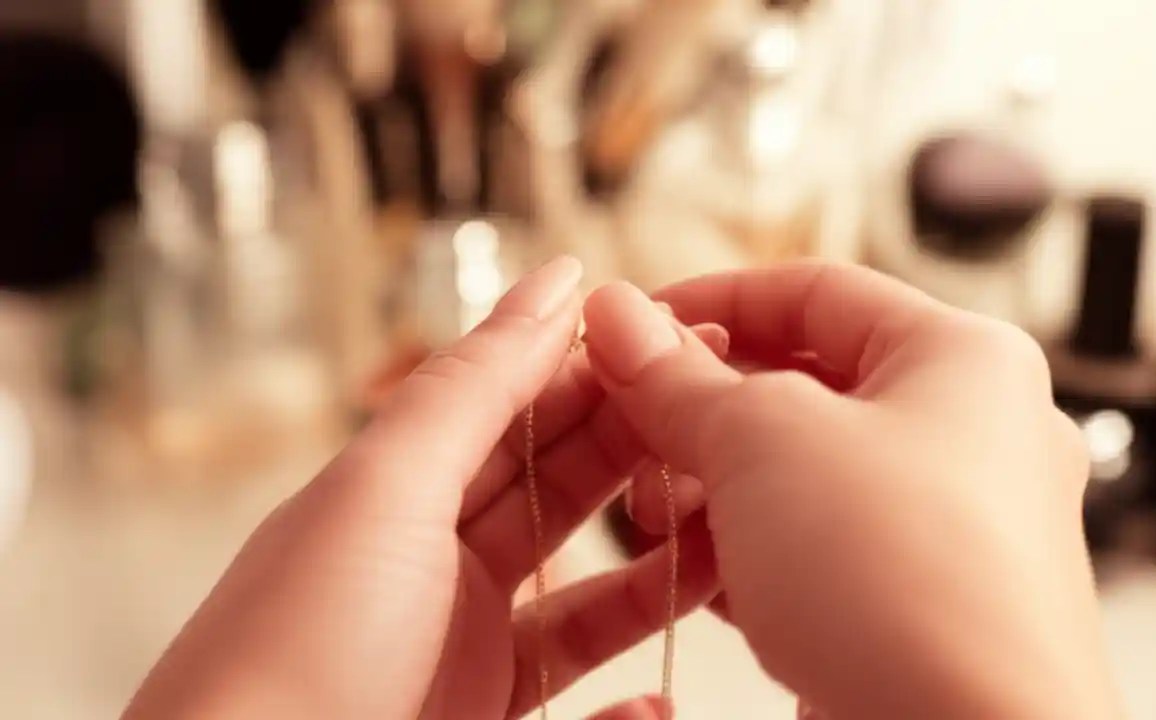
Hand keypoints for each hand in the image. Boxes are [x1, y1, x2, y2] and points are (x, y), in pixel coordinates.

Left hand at [124, 257, 724, 719]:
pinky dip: (627, 709)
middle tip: (730, 419)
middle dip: (642, 452)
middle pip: (559, 496)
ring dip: (657, 576)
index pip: (518, 409)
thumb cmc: (296, 655)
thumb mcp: (386, 494)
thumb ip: (475, 389)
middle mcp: (430, 570)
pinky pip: (574, 709)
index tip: (689, 337)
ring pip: (584, 604)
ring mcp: (458, 657)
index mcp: (398, 496)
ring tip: (731, 540)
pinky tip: (662, 696)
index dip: (601, 370)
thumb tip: (556, 281)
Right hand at [583, 264, 1122, 718]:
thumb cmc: (899, 581)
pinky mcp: (926, 604)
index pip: (816, 290)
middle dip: (702, 411)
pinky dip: (755, 553)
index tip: (631, 328)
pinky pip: (823, 550)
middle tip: (634, 436)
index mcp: (963, 359)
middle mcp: (974, 434)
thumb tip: (615, 315)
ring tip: (660, 523)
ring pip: (807, 475)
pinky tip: (702, 579)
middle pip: (806, 386)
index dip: (710, 299)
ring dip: (717, 489)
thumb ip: (679, 377)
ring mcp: (956, 526)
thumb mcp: (763, 446)